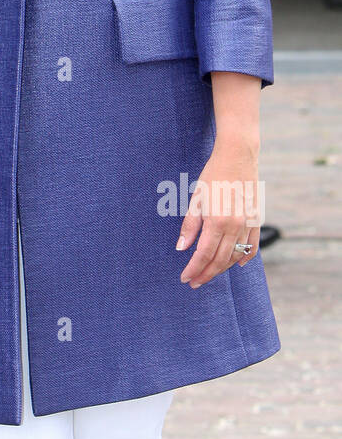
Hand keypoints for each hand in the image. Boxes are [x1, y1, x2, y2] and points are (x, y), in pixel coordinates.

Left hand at [175, 140, 260, 288]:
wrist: (238, 156)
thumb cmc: (213, 175)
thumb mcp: (197, 199)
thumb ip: (190, 226)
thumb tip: (182, 248)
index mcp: (217, 222)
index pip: (203, 255)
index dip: (193, 269)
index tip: (185, 279)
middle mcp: (235, 227)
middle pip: (219, 260)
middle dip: (206, 274)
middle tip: (194, 282)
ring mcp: (248, 224)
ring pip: (235, 256)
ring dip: (222, 268)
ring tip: (209, 273)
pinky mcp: (256, 220)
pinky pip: (252, 246)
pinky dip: (245, 258)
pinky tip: (237, 264)